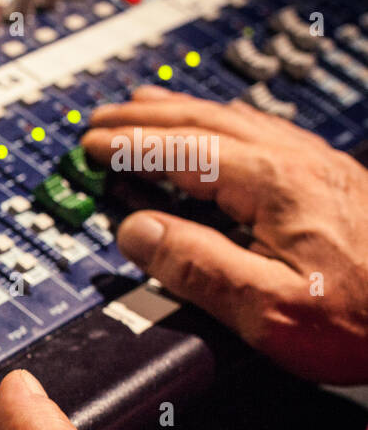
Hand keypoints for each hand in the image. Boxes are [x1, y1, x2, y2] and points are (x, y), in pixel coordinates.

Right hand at [81, 86, 367, 384]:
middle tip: (101, 119)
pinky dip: (220, 125)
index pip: (182, 151)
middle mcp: (297, 164)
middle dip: (146, 118)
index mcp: (274, 186)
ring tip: (146, 109)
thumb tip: (136, 232)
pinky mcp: (335, 182)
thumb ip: (195, 266)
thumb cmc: (367, 320)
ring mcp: (319, 168)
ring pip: (236, 120)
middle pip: (206, 122)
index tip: (91, 146)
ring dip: (182, 113)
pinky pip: (263, 134)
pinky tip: (218, 134)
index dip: (130, 147)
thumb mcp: (268, 308)